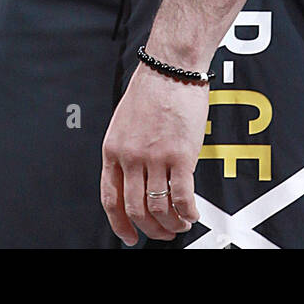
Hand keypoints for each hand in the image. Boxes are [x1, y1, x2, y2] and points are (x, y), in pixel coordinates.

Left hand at [101, 61, 207, 244]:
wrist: (170, 67)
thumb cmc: (152, 89)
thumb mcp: (125, 122)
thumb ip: (127, 151)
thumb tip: (136, 180)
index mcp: (113, 149)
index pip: (110, 198)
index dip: (120, 224)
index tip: (129, 237)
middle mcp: (131, 156)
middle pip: (136, 209)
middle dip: (150, 229)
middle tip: (163, 233)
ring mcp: (155, 157)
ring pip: (159, 209)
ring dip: (171, 224)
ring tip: (181, 224)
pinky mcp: (180, 155)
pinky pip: (182, 197)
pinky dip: (188, 212)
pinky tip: (192, 213)